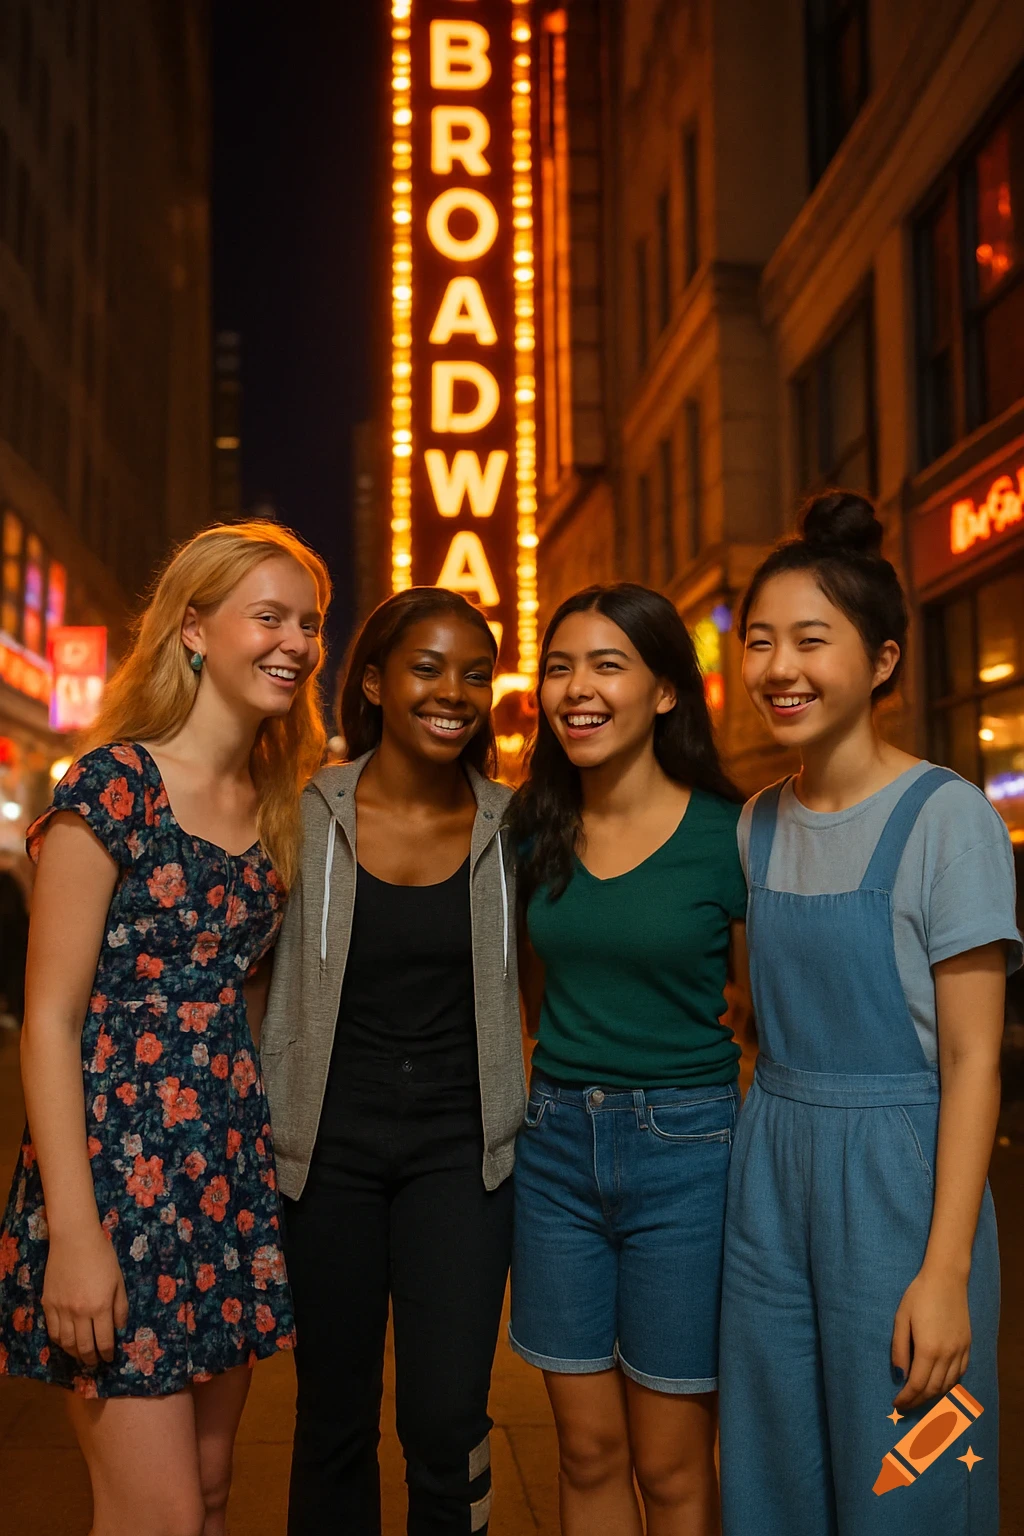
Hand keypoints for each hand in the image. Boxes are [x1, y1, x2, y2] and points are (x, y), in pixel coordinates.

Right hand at [42, 1225, 128, 1366]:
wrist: (74, 1240)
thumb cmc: (102, 1256)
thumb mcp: (119, 1280)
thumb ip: (120, 1307)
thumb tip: (120, 1328)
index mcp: (100, 1307)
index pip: (103, 1341)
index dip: (107, 1354)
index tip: (109, 1359)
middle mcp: (80, 1312)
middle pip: (83, 1346)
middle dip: (91, 1358)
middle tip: (94, 1363)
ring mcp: (61, 1309)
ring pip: (66, 1343)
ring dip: (74, 1354)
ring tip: (81, 1356)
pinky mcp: (48, 1304)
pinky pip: (52, 1331)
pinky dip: (59, 1342)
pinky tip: (66, 1342)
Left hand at [891, 1265, 970, 1410]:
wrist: (946, 1279)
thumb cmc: (919, 1295)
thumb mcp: (901, 1319)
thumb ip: (899, 1349)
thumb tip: (899, 1375)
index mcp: (928, 1349)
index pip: (917, 1385)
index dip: (906, 1398)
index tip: (896, 1404)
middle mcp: (947, 1355)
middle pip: (933, 1390)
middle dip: (917, 1401)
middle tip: (905, 1406)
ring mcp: (960, 1351)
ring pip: (948, 1385)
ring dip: (932, 1396)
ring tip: (918, 1397)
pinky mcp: (967, 1346)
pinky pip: (959, 1374)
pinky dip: (948, 1385)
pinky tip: (938, 1384)